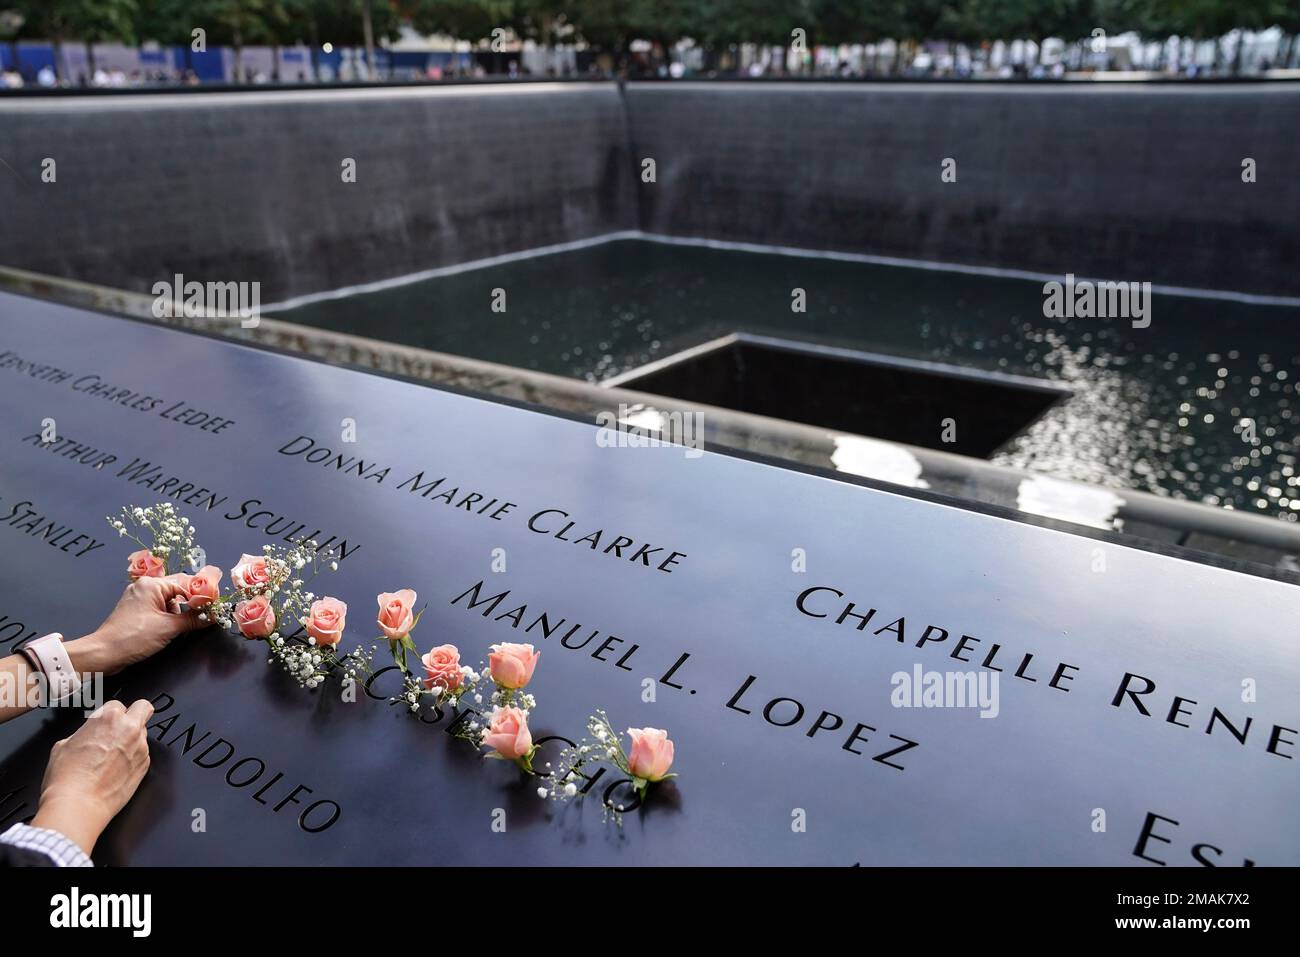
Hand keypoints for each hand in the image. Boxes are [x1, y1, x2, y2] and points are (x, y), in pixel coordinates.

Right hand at [31, 699, 153, 855]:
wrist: (78, 805)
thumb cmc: (67, 779)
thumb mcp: (63, 745)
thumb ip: (84, 732)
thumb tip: (89, 734)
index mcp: (108, 718)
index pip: (117, 704)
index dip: (108, 715)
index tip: (103, 724)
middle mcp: (129, 729)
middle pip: (144, 708)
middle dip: (135, 713)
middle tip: (124, 725)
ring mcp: (140, 747)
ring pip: (143, 733)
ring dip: (132, 739)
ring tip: (113, 756)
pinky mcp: (145, 766)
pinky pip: (143, 754)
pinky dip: (133, 758)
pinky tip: (117, 770)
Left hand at [68, 575, 204, 675]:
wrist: (104, 653)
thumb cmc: (133, 637)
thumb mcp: (169, 628)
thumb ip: (194, 620)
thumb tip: (212, 616)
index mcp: (151, 585)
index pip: (185, 583)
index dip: (202, 594)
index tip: (215, 605)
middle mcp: (144, 587)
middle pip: (178, 590)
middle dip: (192, 603)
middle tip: (207, 614)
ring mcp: (138, 599)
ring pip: (169, 601)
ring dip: (180, 612)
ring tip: (187, 625)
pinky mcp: (136, 611)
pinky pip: (159, 608)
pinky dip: (169, 616)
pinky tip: (173, 627)